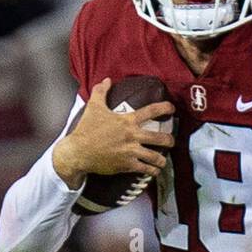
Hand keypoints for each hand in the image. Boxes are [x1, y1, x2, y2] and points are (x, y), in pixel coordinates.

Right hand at [53, 78, 174, 188]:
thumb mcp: (93, 107)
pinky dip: (152, 171)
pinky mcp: (127, 165)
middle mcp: (132, 136)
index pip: (151, 111)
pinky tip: (154, 171)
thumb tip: (106, 80)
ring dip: (162, 160)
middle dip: (170, 140)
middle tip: (172, 141)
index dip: (164, 108)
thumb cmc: (86, 129)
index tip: (172, 109)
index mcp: (127, 121)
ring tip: (163, 161)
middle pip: (160, 138)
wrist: (78, 151)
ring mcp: (130, 152)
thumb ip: (101, 92)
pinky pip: (145, 169)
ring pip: (155, 157)